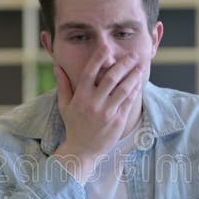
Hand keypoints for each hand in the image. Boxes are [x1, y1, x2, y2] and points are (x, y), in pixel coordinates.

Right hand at [53, 51, 143, 183]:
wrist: (82, 150)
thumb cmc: (73, 126)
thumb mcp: (65, 105)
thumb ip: (63, 85)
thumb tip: (57, 67)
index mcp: (80, 97)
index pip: (89, 72)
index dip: (98, 58)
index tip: (106, 47)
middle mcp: (93, 103)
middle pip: (111, 78)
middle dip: (123, 64)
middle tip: (133, 55)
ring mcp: (106, 112)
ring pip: (123, 89)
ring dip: (133, 76)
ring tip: (140, 66)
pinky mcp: (117, 121)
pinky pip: (128, 102)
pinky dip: (135, 90)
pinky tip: (139, 82)